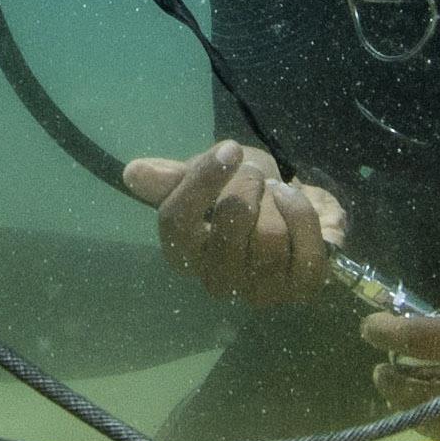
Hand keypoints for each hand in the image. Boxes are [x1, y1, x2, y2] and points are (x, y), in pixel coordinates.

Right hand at [120, 139, 349, 306]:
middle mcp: (215, 281)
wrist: (287, 207)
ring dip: (278, 200)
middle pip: (230, 224)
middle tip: (254, 174)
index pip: (177, 223)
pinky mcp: (298, 290)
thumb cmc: (239, 193)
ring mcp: (258, 291)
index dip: (201, 182)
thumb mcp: (204, 175)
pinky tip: (293, 198)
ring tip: (275, 191)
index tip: (228, 149)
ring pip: (270, 238)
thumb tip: (134, 173)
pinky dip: (303, 215)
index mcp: (183, 253)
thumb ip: (171, 177)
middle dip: (248, 186)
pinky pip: (305, 252)